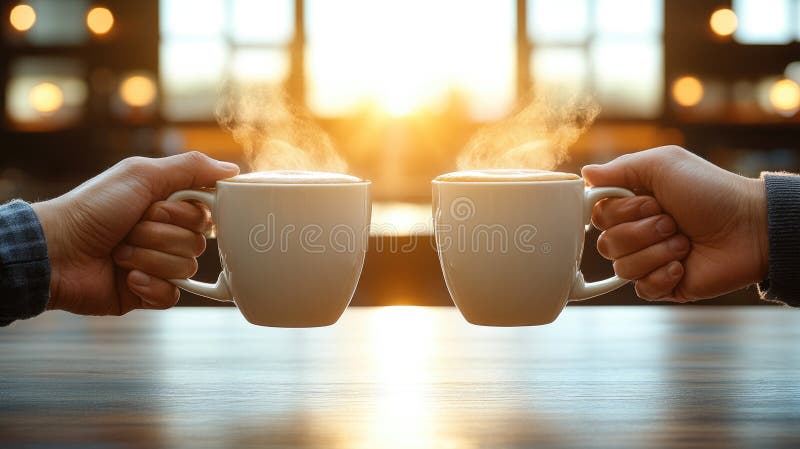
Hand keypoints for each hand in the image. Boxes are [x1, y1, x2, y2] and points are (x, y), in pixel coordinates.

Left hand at [32, 152, 238, 314]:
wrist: (57, 251)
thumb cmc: (93, 209)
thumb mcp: (142, 174)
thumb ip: (191, 167)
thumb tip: (233, 170)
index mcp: (168, 207)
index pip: (206, 215)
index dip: (183, 215)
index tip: (156, 208)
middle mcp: (166, 235)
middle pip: (198, 243)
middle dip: (158, 236)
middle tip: (129, 229)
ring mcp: (158, 265)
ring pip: (185, 269)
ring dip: (147, 258)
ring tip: (119, 252)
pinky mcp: (149, 294)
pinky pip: (172, 295)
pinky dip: (148, 285)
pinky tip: (125, 277)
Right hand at [582, 146, 767, 301]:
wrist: (749, 228)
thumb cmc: (710, 191)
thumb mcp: (663, 164)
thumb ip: (620, 168)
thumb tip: (584, 173)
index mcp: (632, 204)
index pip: (597, 215)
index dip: (620, 212)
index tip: (650, 201)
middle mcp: (636, 232)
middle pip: (605, 243)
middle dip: (643, 231)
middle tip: (673, 221)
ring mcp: (648, 260)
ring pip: (622, 267)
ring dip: (658, 251)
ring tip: (684, 242)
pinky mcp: (662, 285)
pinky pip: (641, 288)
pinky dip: (664, 275)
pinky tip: (684, 264)